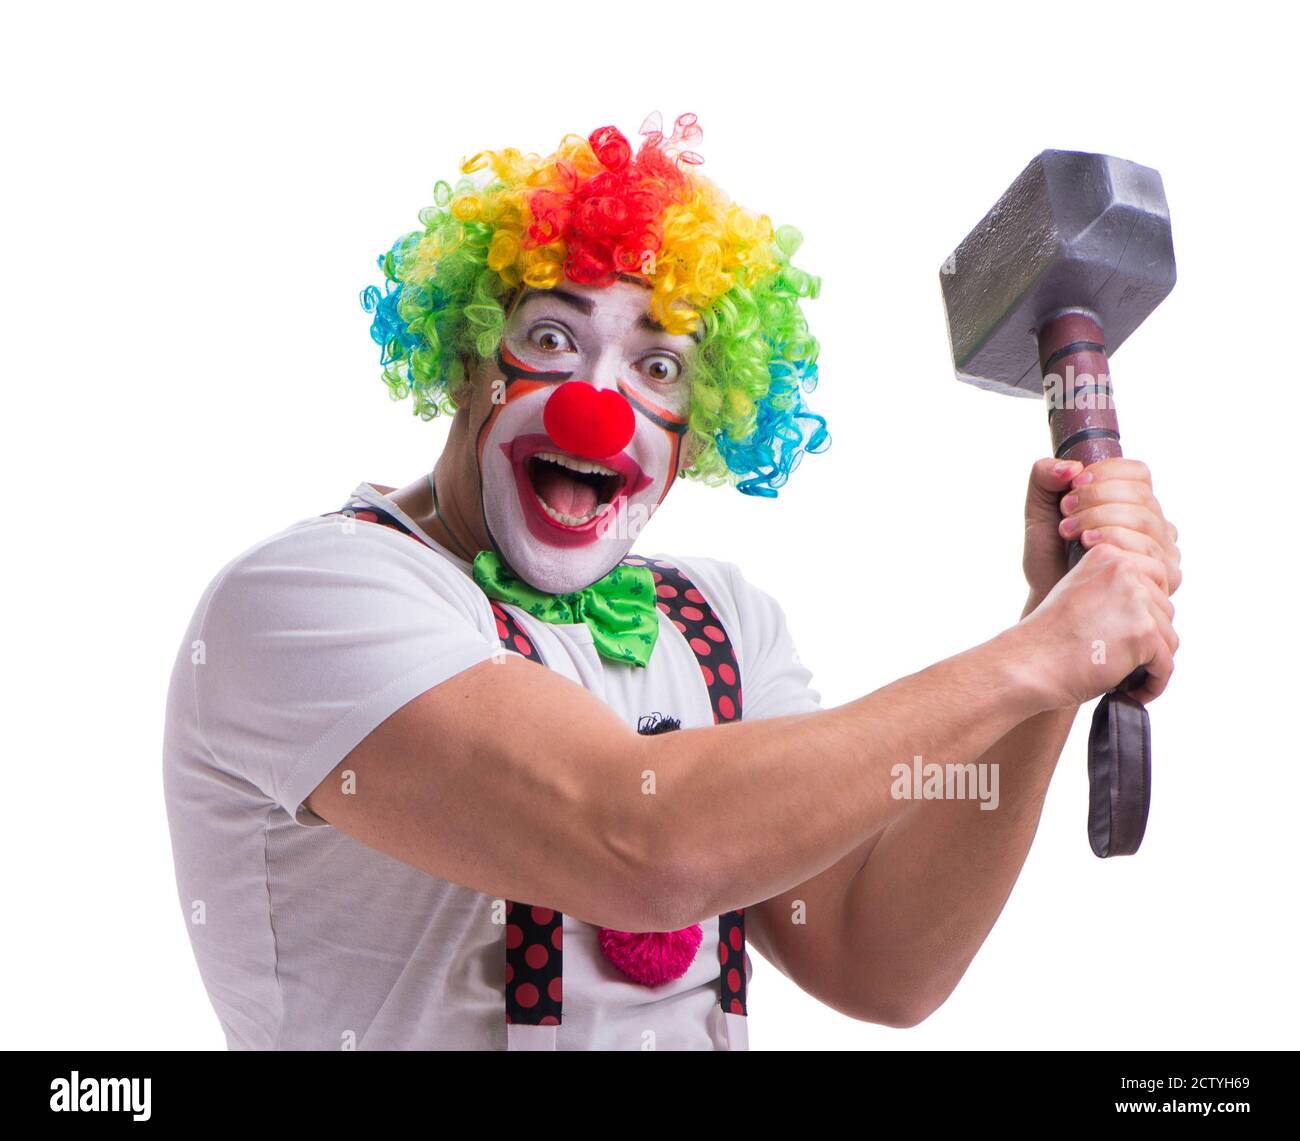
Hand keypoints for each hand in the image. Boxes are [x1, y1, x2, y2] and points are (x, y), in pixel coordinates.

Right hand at [1012, 542, 1177, 709]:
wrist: (1028, 664)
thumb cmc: (1048, 639)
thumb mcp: (1080, 593)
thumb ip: (1115, 589)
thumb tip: (1156, 608)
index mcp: (1107, 555)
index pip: (1154, 580)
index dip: (1142, 614)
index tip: (1119, 636)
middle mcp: (1124, 570)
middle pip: (1164, 610)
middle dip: (1148, 639)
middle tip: (1121, 659)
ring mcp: (1136, 599)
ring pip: (1168, 638)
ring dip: (1151, 663)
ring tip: (1123, 678)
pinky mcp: (1143, 632)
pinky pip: (1166, 665)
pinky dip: (1152, 684)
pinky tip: (1130, 691)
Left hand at [1022, 456, 1181, 602]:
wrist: (1049, 598)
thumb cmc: (1049, 556)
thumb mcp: (1038, 510)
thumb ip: (1044, 478)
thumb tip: (1071, 466)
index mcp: (1134, 504)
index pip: (1138, 473)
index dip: (1106, 473)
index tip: (1071, 487)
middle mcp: (1156, 525)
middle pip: (1140, 497)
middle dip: (1097, 499)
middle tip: (1065, 515)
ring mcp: (1163, 551)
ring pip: (1145, 522)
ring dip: (1101, 521)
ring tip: (1070, 532)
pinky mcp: (1164, 579)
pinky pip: (1149, 551)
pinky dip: (1115, 543)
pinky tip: (1089, 549)